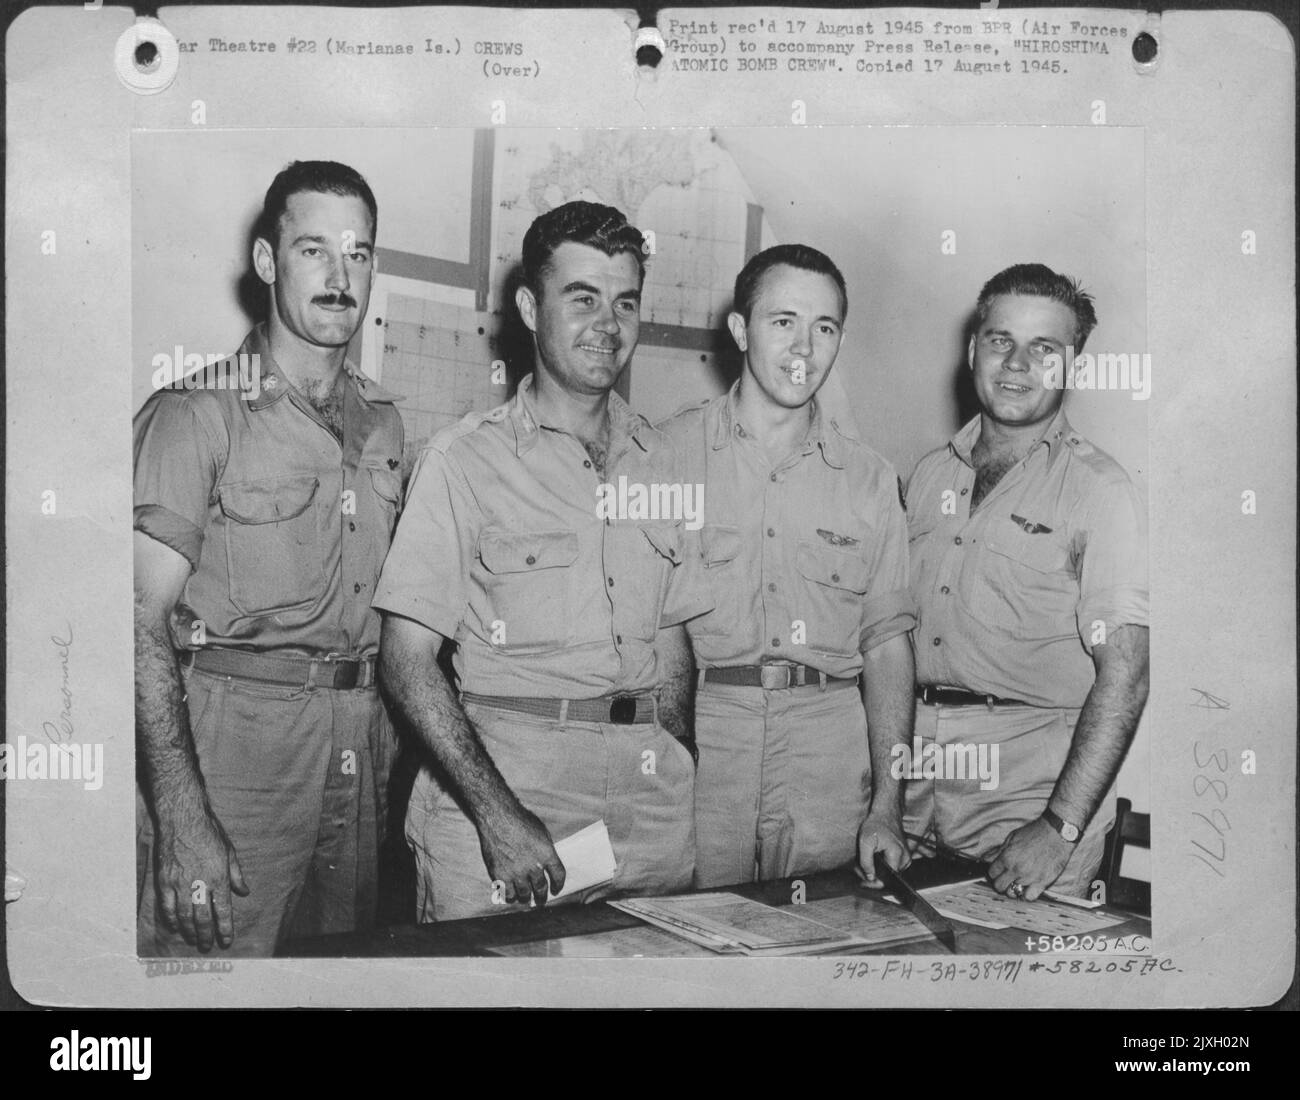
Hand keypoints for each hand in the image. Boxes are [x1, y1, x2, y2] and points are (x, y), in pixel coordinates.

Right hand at [155, 805, 248, 950]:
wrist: (183, 819)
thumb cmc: (209, 832)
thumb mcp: (229, 851)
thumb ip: (236, 875)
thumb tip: (244, 892)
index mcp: (218, 877)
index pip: (223, 910)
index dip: (225, 928)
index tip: (227, 940)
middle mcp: (200, 884)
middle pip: (203, 918)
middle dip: (207, 935)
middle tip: (208, 946)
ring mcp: (180, 883)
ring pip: (184, 916)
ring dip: (189, 931)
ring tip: (194, 940)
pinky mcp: (164, 881)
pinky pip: (167, 906)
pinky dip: (171, 919)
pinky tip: (174, 927)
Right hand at [477, 800, 565, 907]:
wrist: (498, 817)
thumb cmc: (520, 820)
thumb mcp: (541, 832)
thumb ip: (545, 850)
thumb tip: (546, 863)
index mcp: (547, 854)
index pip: (559, 875)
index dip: (559, 885)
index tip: (556, 889)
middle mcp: (533, 866)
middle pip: (541, 888)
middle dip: (542, 897)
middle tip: (541, 901)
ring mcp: (516, 872)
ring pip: (524, 894)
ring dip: (526, 898)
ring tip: (526, 899)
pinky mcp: (500, 875)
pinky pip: (507, 893)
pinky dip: (510, 896)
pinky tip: (511, 896)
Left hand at [855, 809, 910, 887]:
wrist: (886, 813)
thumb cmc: (875, 824)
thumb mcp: (865, 842)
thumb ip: (866, 862)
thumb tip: (870, 878)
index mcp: (897, 855)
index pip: (887, 878)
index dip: (874, 881)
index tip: (864, 880)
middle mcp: (905, 858)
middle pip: (888, 876)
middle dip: (874, 874)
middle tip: (861, 868)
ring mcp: (907, 857)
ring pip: (891, 871)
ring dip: (879, 869)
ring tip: (868, 860)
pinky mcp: (905, 855)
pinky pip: (894, 865)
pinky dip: (884, 864)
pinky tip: (876, 857)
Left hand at [987, 817, 1072, 900]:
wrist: (1056, 833)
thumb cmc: (1034, 833)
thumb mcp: (1012, 838)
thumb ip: (998, 851)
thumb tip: (986, 859)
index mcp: (1007, 857)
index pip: (992, 873)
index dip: (993, 872)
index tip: (997, 871)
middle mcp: (1017, 869)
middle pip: (999, 886)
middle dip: (1000, 882)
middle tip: (1005, 878)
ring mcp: (1030, 878)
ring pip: (1012, 893)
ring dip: (1012, 889)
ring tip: (1016, 882)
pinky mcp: (1043, 882)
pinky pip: (1029, 897)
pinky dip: (1026, 894)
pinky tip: (1027, 887)